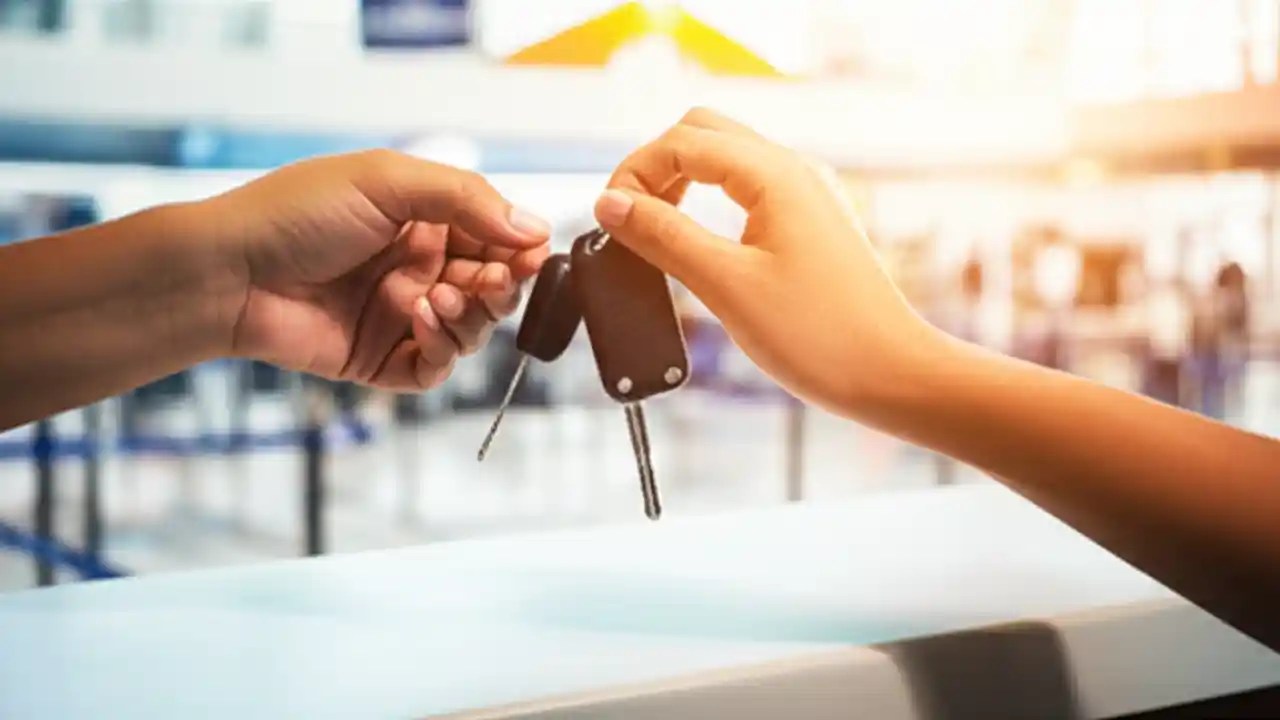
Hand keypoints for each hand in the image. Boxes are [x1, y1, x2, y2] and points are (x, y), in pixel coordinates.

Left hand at [200, 150, 550, 389]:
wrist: (229, 272)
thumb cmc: (295, 213)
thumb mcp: (388, 181)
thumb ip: (466, 199)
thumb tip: (532, 228)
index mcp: (423, 219)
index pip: (494, 236)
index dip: (518, 247)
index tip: (532, 253)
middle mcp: (418, 267)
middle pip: (492, 287)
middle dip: (502, 285)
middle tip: (494, 280)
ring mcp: (402, 315)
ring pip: (472, 329)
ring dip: (471, 315)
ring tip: (438, 298)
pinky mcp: (382, 359)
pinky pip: (435, 366)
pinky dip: (442, 348)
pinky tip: (420, 320)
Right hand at [593, 109, 943, 416]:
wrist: (892, 375)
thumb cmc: (820, 336)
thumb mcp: (725, 286)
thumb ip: (663, 237)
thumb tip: (610, 204)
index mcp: (776, 175)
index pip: (682, 141)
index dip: (634, 173)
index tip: (609, 219)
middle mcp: (795, 171)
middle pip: (703, 132)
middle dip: (656, 165)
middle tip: (630, 219)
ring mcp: (807, 195)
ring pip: (726, 158)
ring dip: (681, 182)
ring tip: (655, 233)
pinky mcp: (812, 223)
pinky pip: (749, 189)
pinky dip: (710, 202)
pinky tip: (697, 245)